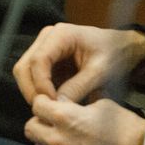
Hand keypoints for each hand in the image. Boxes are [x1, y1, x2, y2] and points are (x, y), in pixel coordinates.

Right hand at [13, 23, 144, 104]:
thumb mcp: (100, 71)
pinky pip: (34, 77)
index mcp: (61, 34)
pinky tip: (55, 100)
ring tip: (52, 107)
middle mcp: (48, 37)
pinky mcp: (46, 59)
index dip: (41, 84)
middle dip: (32, 90)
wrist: (120, 47)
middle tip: (46, 109)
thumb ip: (78, 87)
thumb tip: (57, 105)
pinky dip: (41, 90)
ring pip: (25, 72)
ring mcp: (45, 47)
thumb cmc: (113, 53)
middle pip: (24, 66)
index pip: (38, 60)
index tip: (52, 103)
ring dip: (34, 91)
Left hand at [24, 94, 144, 144]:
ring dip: (44, 134)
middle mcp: (59, 138)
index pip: (37, 105)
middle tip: (51, 112)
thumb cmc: (123, 127)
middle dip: (38, 118)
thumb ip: (74, 103)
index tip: (51, 97)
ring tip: (60, 127)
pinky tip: (69, 139)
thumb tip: (62, 102)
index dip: (44, 99)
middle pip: (30, 127)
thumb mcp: (98, 103)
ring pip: (38, 143)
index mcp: (65, 118)